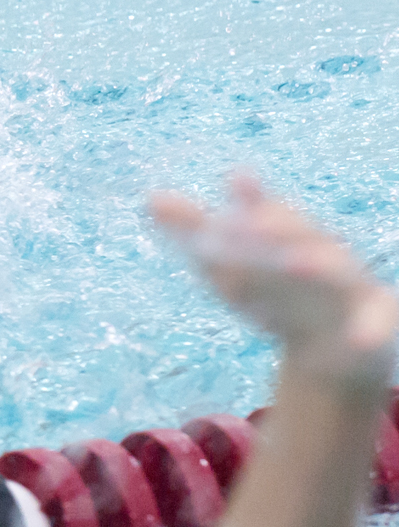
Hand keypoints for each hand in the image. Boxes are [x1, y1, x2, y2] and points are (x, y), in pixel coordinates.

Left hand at [152, 172, 398, 385]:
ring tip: (293, 263)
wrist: (334, 347)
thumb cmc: (278, 292)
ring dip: (317, 266)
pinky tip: (357, 339)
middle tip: (249, 220)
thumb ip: (197, 231)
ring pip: (337, 274)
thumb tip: (151, 197)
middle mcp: (321, 250)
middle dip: (278, 227)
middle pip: (300, 235)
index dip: (251, 199)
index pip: (266, 213)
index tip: (234, 179)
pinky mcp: (374, 320)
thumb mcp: (233, 265)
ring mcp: (350, 284)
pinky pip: (378, 324)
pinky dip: (370, 330)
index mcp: (289, 233)